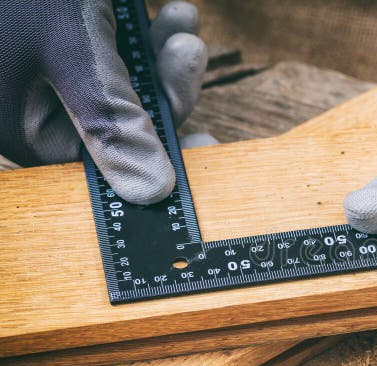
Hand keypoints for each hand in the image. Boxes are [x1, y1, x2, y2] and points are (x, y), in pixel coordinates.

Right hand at [0, 1, 207, 203]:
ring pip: (128, 80)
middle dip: (165, 85)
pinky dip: (148, 32)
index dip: (160, 153)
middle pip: (125, 118)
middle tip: (190, 55)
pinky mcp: (71, 38)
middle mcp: (37, 103)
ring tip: (182, 19)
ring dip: (162, 52)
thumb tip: (151, 191)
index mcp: (24, 125)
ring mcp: (54, 70)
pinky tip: (172, 11)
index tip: (207, 145)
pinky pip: (121, 48)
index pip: (107, 160)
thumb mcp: (72, 51)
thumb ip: (110, 120)